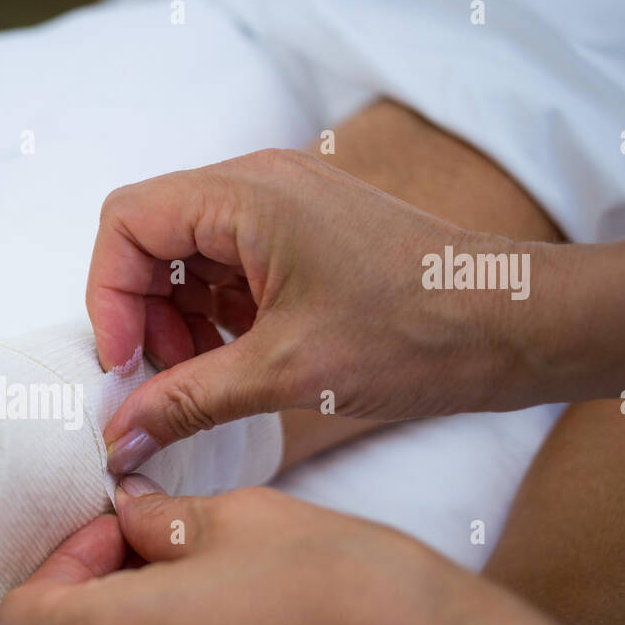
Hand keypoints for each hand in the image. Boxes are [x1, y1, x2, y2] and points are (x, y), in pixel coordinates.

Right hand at [87, 149, 536, 472]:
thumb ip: (186, 402)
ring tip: (202, 379)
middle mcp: (259, 185)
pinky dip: (215, 319)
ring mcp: (283, 209)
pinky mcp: (302, 238)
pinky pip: (228, 271)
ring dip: (179, 323)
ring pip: (187, 260)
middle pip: (152, 239)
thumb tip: (119, 439)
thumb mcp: (285, 374)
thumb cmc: (416, 332)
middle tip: (161, 381)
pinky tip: (235, 364)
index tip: (122, 362)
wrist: (515, 328)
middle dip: (144, 315)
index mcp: (248, 193)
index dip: (108, 293)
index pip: (127, 221)